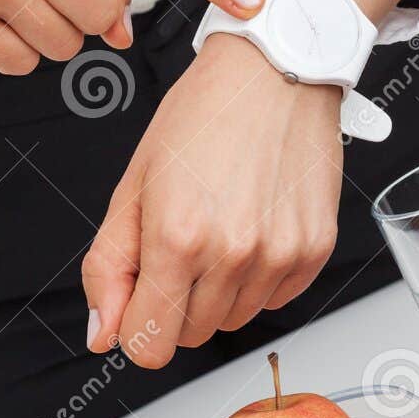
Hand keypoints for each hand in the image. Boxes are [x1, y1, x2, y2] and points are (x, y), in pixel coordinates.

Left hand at [82, 0, 409, 364]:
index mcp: (176, 238)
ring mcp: (280, 256)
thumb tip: (102, 336)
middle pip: (191, 336)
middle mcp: (233, 255)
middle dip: (176, 303)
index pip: (148, 346)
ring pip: (235, 320)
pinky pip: (276, 299)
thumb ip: (110, 268)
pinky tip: (255, 226)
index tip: (141, 297)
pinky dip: (260, 277)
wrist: (277, 71)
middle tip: (182, 241)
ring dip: (220, 291)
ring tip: (222, 226)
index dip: (136, 327)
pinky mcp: (315, 250)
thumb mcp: (134, 186)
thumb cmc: (203, 115)